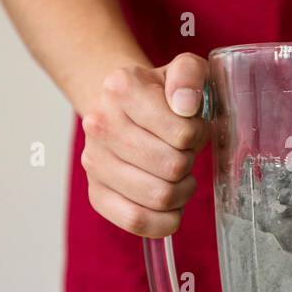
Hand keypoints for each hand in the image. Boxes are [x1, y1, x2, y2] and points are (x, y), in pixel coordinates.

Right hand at [80, 54, 208, 237]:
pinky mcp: (96, 194)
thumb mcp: (183, 70)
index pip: (182, 133)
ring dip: (182, 192)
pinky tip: (170, 205)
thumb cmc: (161, 94)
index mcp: (121, 87)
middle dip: (189, 163)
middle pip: (172, 167)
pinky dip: (164, 221)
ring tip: (179, 177)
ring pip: (158, 196)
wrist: (124, 108)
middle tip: (185, 154)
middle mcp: (100, 124)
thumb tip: (185, 104)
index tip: (192, 129)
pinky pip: (136, 221)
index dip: (198, 135)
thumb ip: (190, 75)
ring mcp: (93, 162)